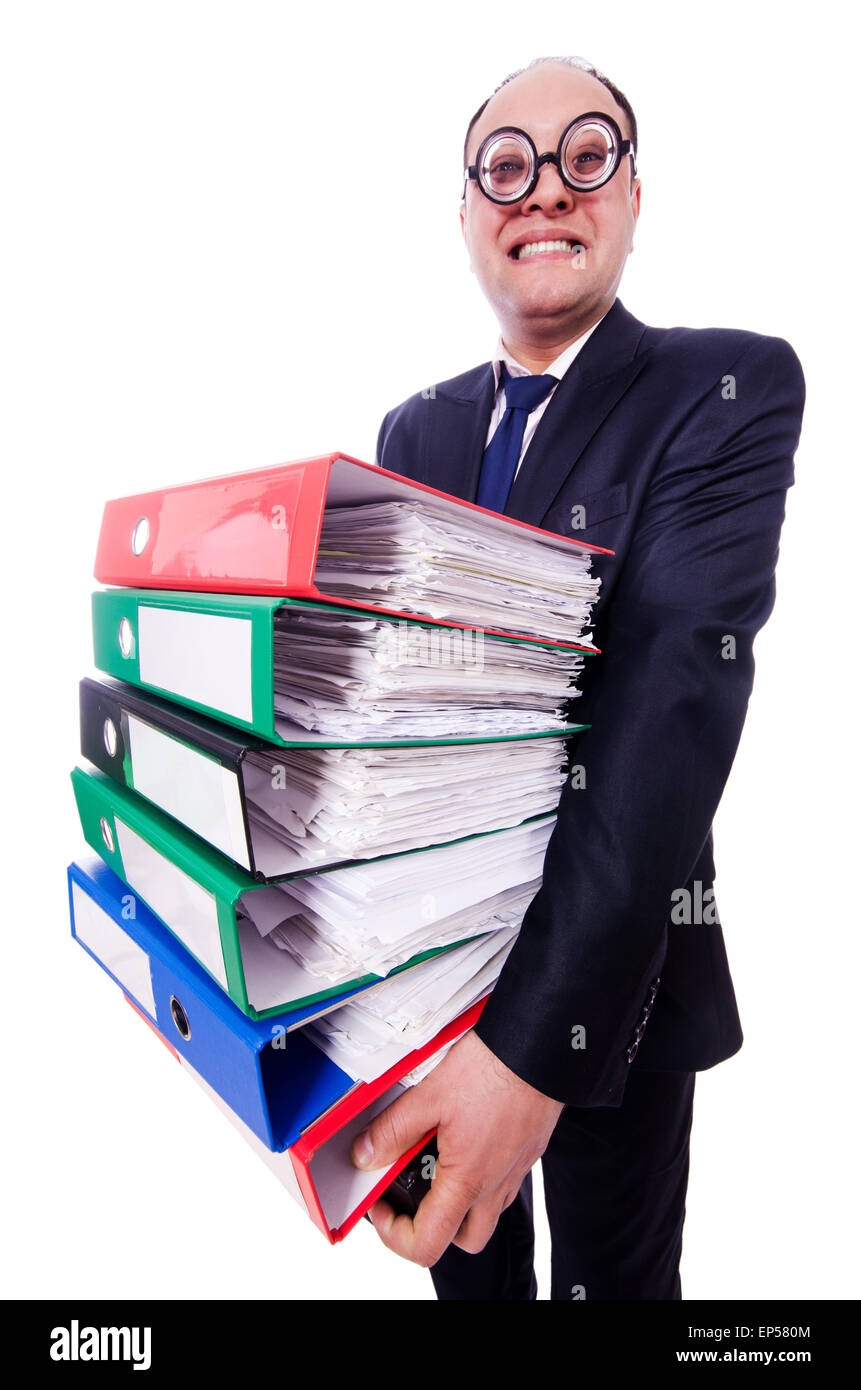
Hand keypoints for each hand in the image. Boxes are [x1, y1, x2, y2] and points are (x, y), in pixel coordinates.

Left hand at [350, 1028, 563, 1265]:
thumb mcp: (429, 1096)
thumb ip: (392, 1130)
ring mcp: (517, 1168)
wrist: (542, 1046)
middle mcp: (496, 1184)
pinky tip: (464, 1136)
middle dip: (431, 1226)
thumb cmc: (495, 1069)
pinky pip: (503, 1179)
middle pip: (462, 1238)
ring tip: (435, 1159)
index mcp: (468, 1181)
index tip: (381, 1204)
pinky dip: (480, 1173)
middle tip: (408, 1190)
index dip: (393, 1234)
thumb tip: (366, 1154)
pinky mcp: (529, 1148)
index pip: (427, 1244)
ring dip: (457, 1200)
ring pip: (486, 1210)